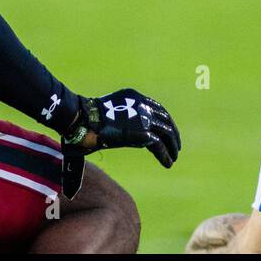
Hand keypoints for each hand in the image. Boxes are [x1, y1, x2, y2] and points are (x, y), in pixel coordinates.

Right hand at [60, 88, 180, 197]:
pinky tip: (168, 163)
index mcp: (135, 97)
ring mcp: (144, 118)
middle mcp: (143, 105)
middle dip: (172, 134)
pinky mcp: (142, 133)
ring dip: (172, 146)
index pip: (157, 109)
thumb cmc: (87, 121)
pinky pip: (159, 146)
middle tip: (176, 146)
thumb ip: (121, 121)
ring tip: (174, 158)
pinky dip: (166, 155)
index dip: (165, 121)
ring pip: (166, 133)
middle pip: (166, 119)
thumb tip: (130, 137)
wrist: (83, 120)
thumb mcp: (109, 114)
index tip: (167, 132)